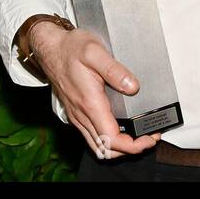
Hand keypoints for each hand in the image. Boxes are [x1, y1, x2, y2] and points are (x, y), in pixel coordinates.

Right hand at [29, 21, 162, 159]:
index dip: (133, 145)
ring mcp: (78, 117)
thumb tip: (133, 86)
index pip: (112, 139)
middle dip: (130, 149)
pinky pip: (93, 137)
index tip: (149, 138)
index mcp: (90, 103)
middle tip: (148, 137)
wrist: (50, 49)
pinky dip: (110, 141)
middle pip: (107, 150)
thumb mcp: (95, 52)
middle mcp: (82, 114)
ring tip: (139, 135)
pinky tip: (122, 129)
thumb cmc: (71, 49)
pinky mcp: (77, 114)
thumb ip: (115, 70)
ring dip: (120, 147)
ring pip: (99, 147)